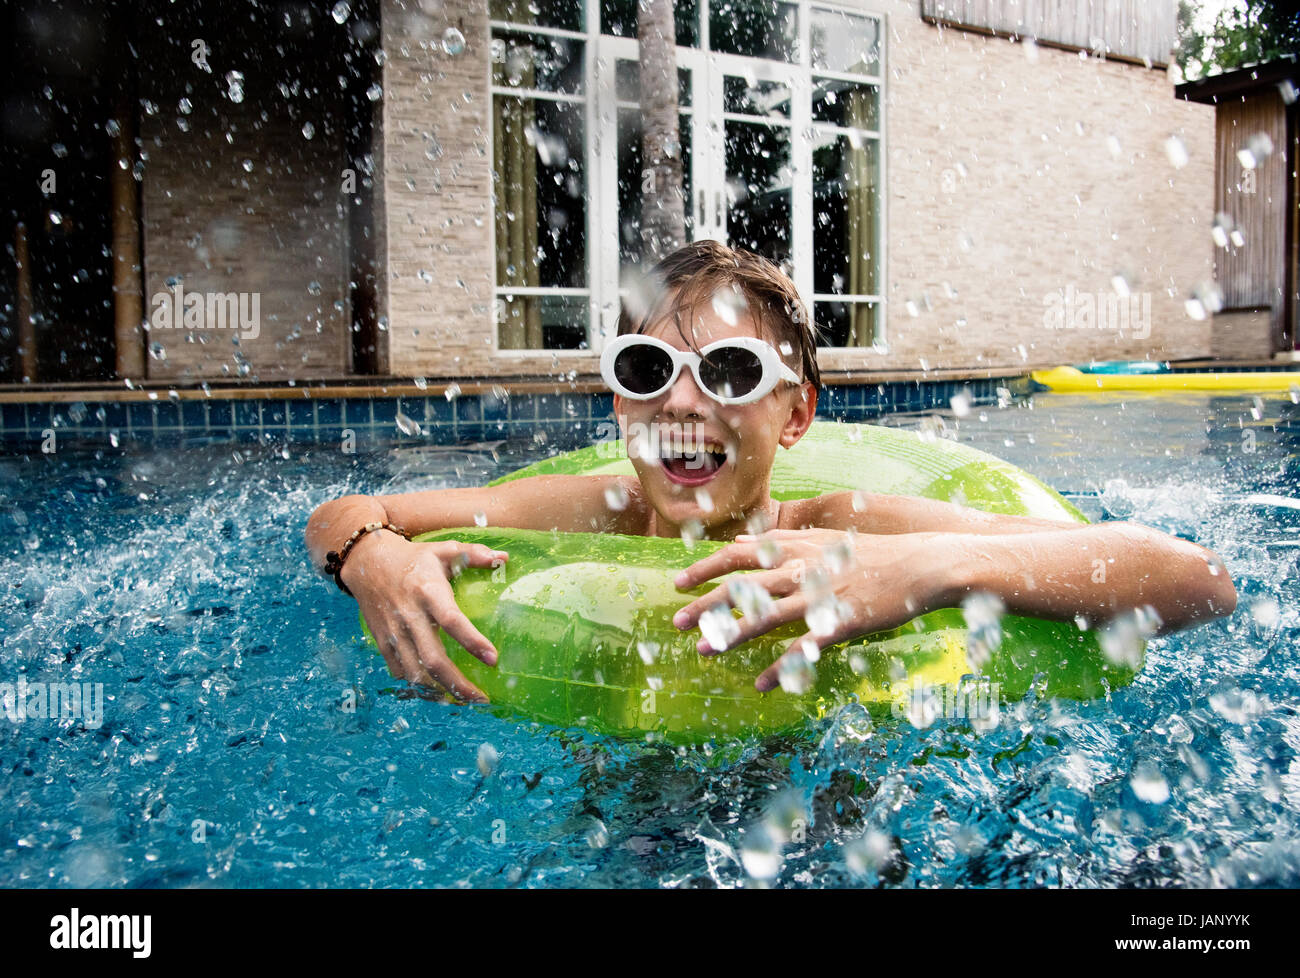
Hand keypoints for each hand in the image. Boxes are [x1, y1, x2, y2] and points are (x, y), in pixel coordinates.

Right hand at [342, 530, 507, 701]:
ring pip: (415, 672)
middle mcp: (410, 615)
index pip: (452, 620)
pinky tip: (438, 690)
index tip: (493, 660)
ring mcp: (394, 632)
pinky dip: (419, 686)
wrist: (367, 562)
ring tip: (463, 699)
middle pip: (433, 659)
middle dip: (458, 684)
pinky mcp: (382, 641)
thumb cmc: (414, 558)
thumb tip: (505, 557)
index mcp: (428, 591)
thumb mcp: (444, 550)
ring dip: (439, 691)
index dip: (472, 642)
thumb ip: (475, 554)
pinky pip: (400, 672)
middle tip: (481, 699)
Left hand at [672, 528, 952, 691]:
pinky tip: (760, 684)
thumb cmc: (870, 554)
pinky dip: (778, 667)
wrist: (921, 564)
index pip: (738, 555)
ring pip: (764, 616)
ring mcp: (820, 596)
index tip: (677, 583)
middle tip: (677, 623)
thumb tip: (740, 544)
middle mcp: (801, 569)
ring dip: (730, 635)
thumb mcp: (821, 540)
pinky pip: (802, 647)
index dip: (705, 569)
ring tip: (703, 651)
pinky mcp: (840, 622)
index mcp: (795, 548)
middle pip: (742, 586)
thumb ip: (779, 543)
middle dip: (706, 605)